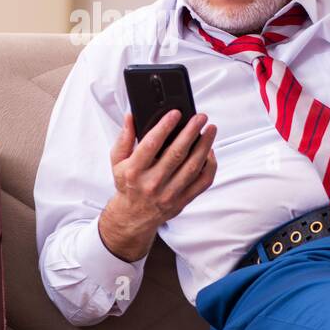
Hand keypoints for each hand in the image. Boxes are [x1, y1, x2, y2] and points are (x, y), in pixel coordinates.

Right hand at [98, 109, 216, 261]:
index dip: (164, 127)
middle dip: (190, 132)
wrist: (133, 216)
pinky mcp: (182, 200)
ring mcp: (169, 194)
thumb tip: (130, 117)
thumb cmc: (127, 184)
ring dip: (204, 146)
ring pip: (192, 167)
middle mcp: (152, 183)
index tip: (176, 113)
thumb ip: (124, 138)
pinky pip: (202, 182)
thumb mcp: (118, 161)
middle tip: (200, 117)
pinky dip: (209, 166)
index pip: (151, 144)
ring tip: (211, 130)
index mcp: (134, 171)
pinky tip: (210, 152)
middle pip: (176, 154)